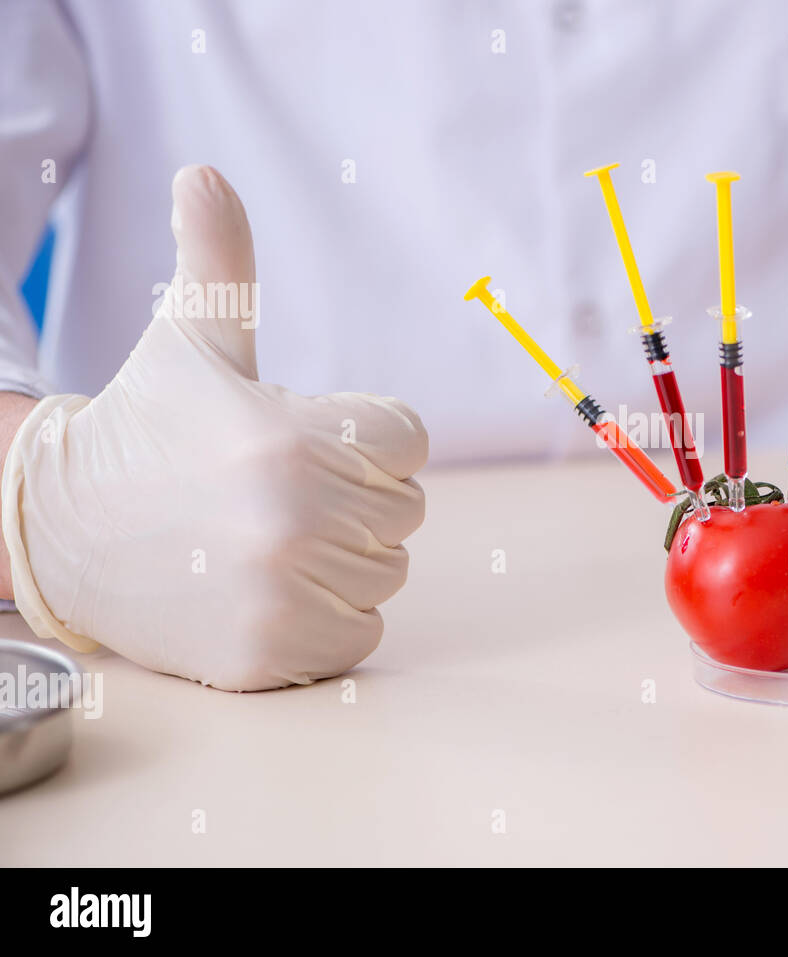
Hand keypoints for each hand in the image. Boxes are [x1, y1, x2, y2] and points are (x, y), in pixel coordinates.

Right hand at [1, 166, 427, 689]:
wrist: (66, 529)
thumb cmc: (149, 426)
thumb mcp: (189, 342)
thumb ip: (219, 263)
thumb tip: (204, 175)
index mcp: (290, 436)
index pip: (408, 441)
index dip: (361, 437)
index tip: (301, 439)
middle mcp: (292, 518)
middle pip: (403, 510)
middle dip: (352, 496)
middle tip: (273, 492)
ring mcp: (280, 595)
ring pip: (385, 573)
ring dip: (342, 559)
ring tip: (265, 538)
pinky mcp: (269, 657)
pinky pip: (360, 636)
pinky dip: (326, 620)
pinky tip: (266, 589)